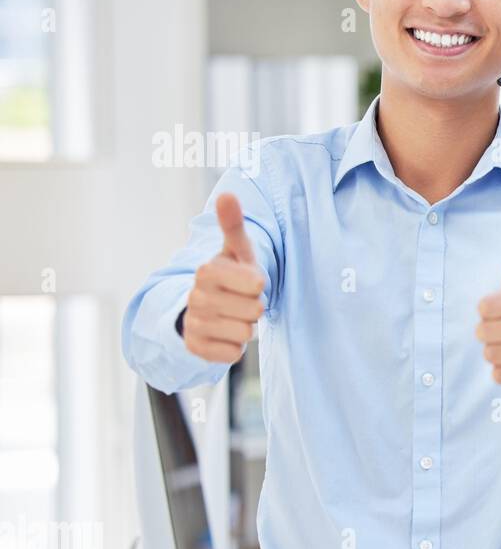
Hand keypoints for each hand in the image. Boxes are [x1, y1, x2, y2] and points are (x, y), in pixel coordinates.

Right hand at [182, 193, 265, 362]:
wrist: (207, 308)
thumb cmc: (231, 275)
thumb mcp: (236, 250)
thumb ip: (233, 225)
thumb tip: (227, 194)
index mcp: (206, 270)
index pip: (257, 285)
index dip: (258, 285)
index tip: (247, 282)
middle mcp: (195, 297)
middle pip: (254, 311)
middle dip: (254, 307)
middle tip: (240, 301)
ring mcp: (194, 323)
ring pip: (244, 334)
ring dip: (245, 327)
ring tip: (233, 316)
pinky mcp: (195, 348)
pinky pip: (232, 355)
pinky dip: (234, 347)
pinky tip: (225, 334)